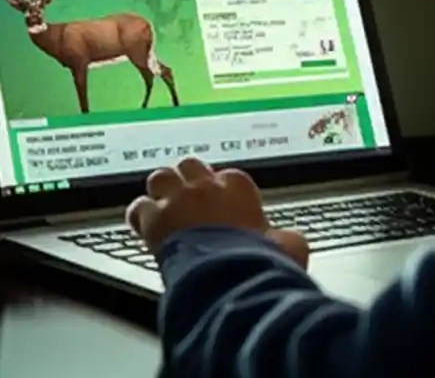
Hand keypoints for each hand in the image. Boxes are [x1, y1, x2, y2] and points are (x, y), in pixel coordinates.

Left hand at [126, 157, 309, 268]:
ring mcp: (176, 200)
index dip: (223, 192)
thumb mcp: (289, 245)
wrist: (228, 276)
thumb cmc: (260, 260)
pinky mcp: (152, 219)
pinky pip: (138, 207)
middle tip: (189, 198)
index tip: (223, 207)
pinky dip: (140, 215)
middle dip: (188, 180)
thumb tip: (285, 241)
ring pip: (160, 176)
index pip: (228, 176)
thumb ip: (282, 236)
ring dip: (162, 190)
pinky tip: (144, 225)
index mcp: (239, 186)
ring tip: (164, 206)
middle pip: (190, 166)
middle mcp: (205, 187)